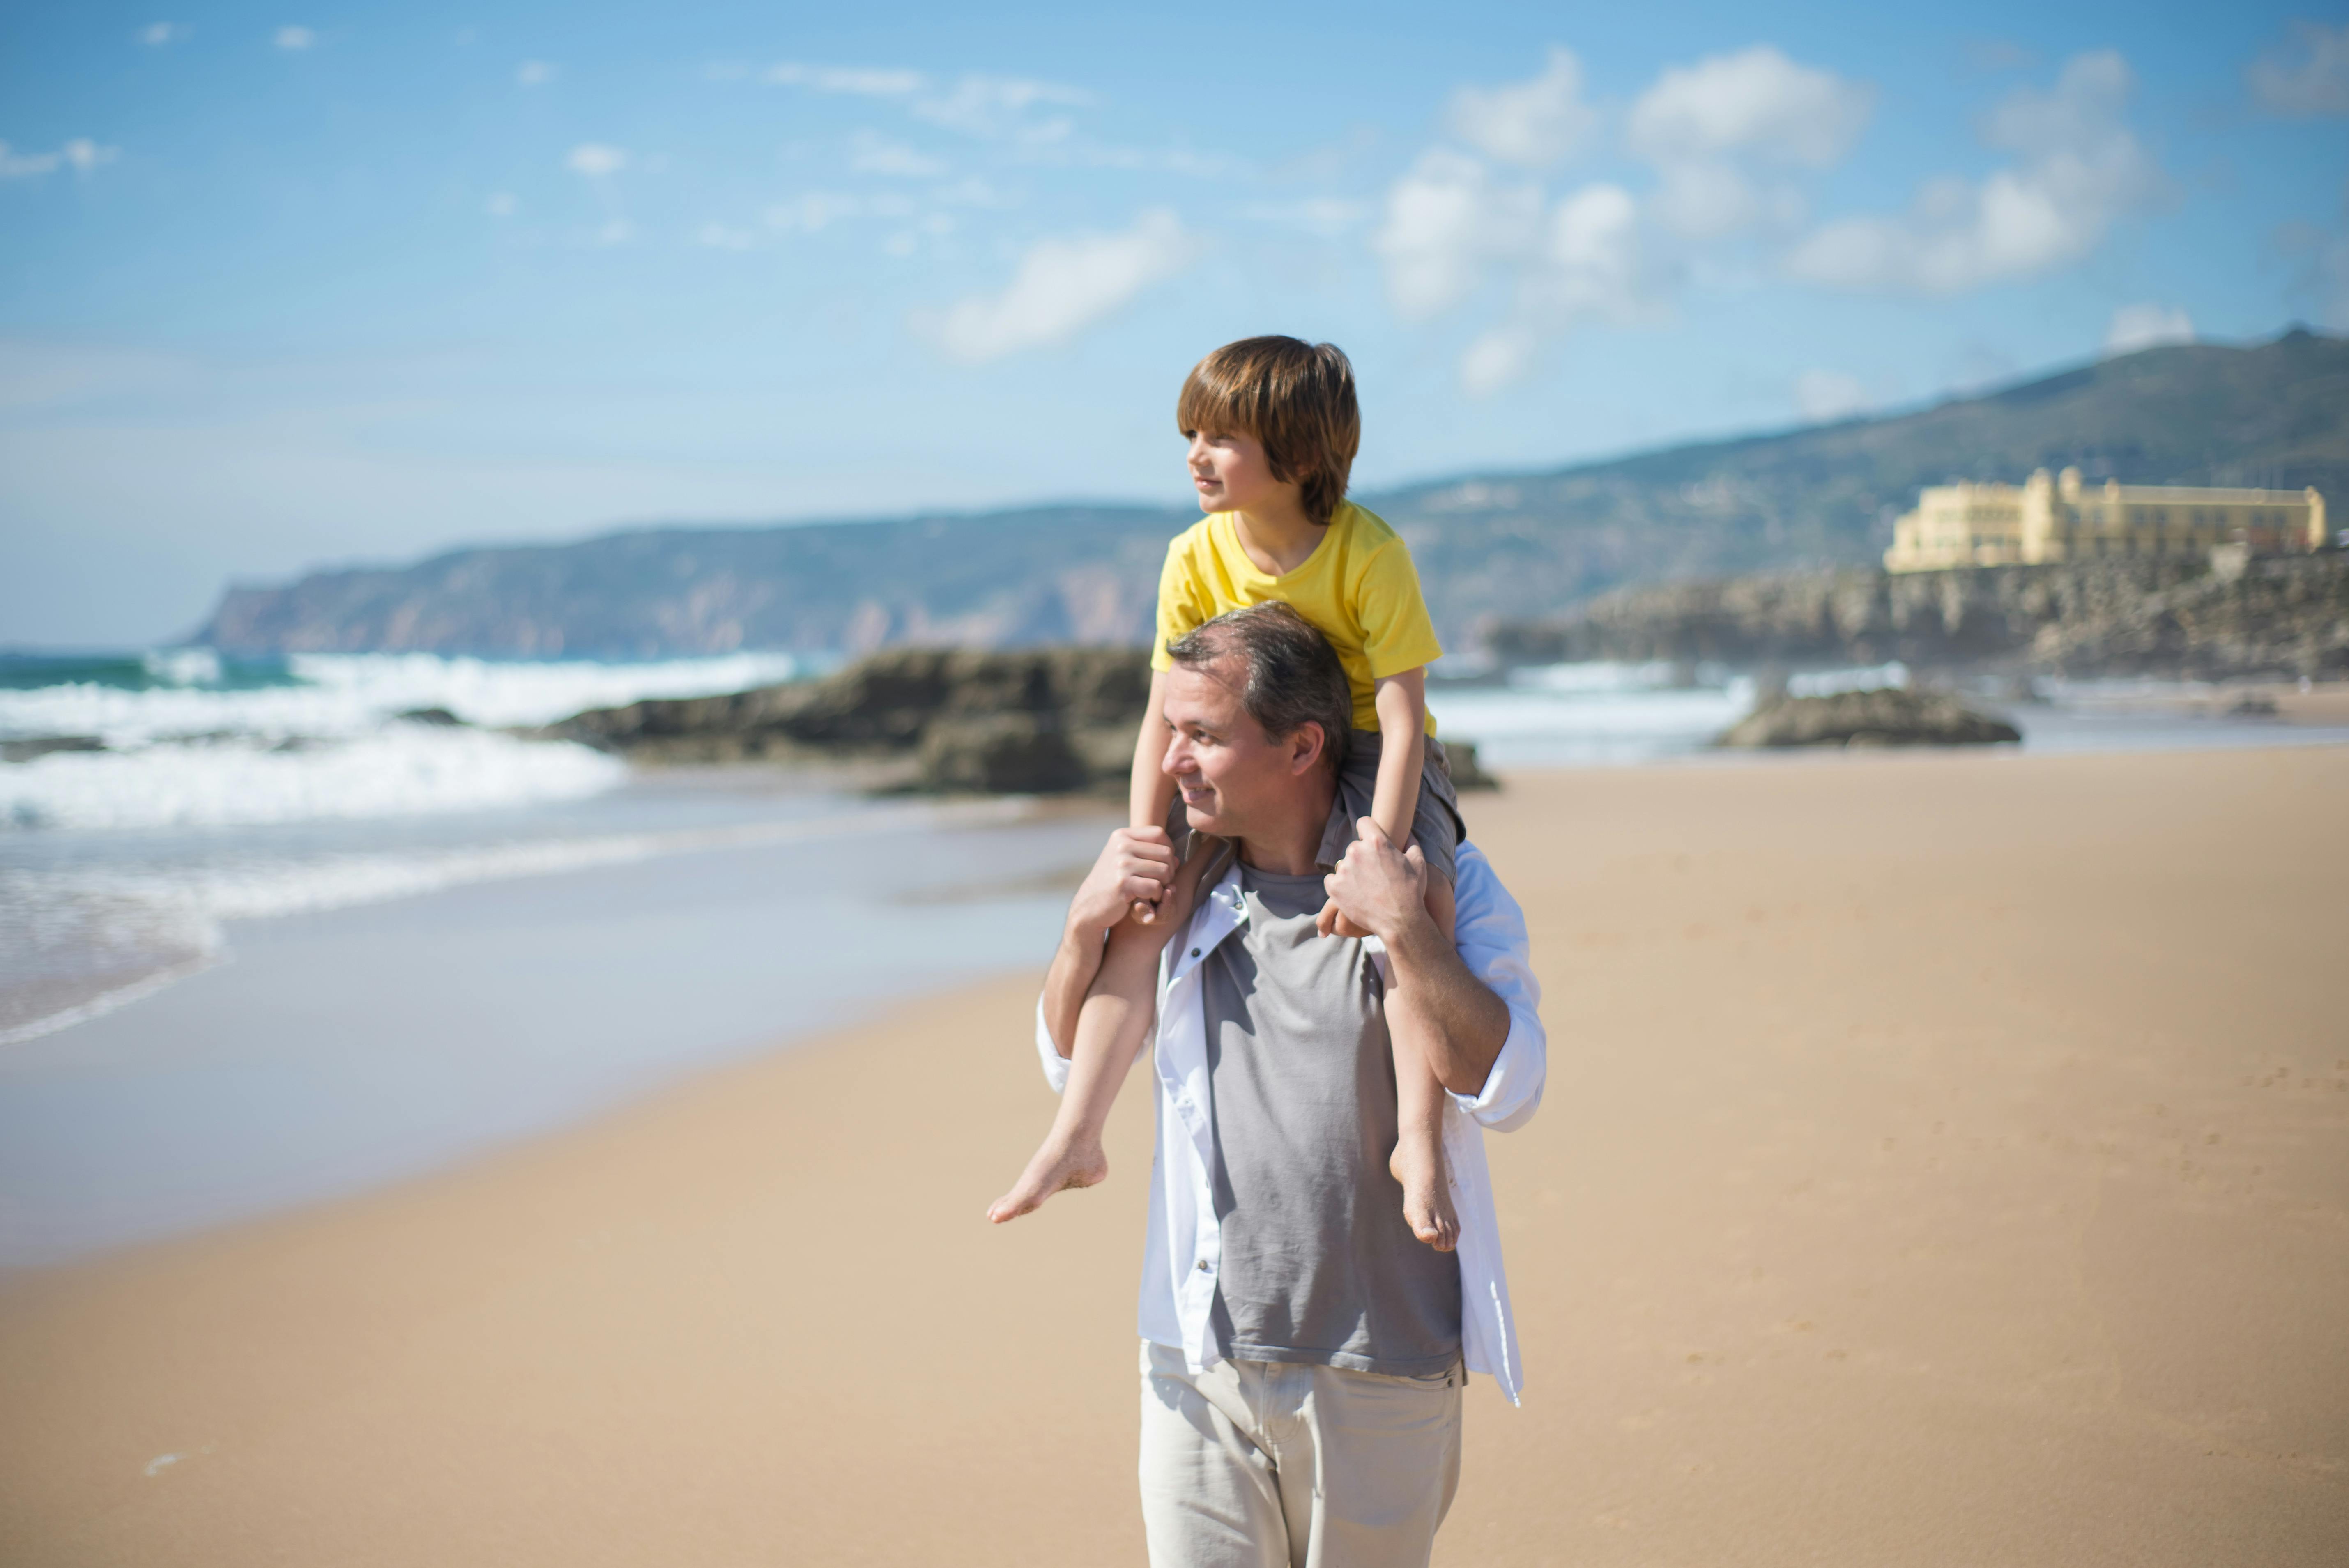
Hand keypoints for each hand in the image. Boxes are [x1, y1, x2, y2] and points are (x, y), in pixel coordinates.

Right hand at [1068, 826, 1177, 934]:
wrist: (1089, 906)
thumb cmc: (1111, 883)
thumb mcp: (1125, 862)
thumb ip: (1150, 856)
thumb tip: (1177, 859)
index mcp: (1121, 836)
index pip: (1159, 833)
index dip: (1168, 848)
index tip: (1162, 864)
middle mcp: (1121, 846)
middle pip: (1166, 853)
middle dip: (1169, 871)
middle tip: (1159, 883)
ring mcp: (1122, 864)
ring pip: (1164, 871)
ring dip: (1164, 885)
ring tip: (1152, 891)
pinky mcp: (1124, 884)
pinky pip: (1157, 887)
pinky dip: (1156, 896)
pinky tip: (1147, 900)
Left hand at [1321, 818, 1426, 943]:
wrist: (1400, 921)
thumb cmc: (1412, 891)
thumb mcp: (1418, 863)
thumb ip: (1411, 843)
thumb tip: (1408, 834)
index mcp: (1377, 842)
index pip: (1363, 823)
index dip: (1368, 831)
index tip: (1370, 842)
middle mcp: (1356, 851)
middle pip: (1354, 846)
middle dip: (1363, 857)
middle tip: (1374, 874)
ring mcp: (1343, 869)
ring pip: (1344, 864)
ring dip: (1352, 872)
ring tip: (1366, 888)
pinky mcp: (1334, 887)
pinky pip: (1332, 879)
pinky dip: (1340, 885)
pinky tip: (1354, 894)